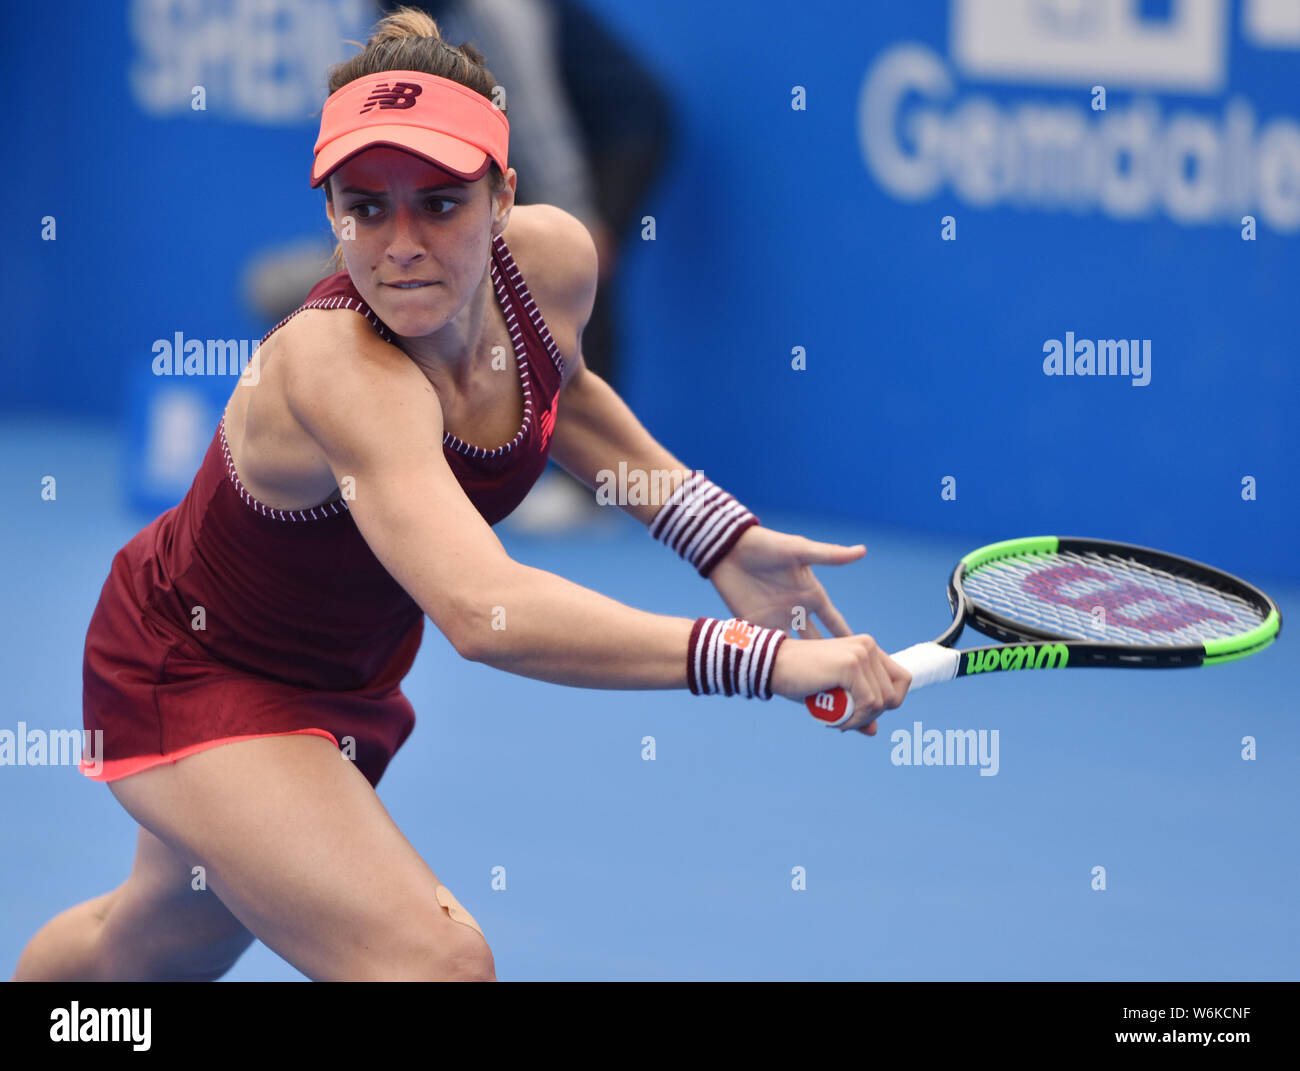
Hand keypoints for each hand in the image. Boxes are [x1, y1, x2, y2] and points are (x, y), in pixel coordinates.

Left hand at [708, 526, 907, 734]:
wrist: (727, 549)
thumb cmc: (765, 545)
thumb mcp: (798, 551)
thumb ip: (829, 555)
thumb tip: (862, 551)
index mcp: (812, 596)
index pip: (838, 625)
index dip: (852, 643)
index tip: (872, 662)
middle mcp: (798, 612)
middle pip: (822, 645)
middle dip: (836, 666)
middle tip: (851, 686)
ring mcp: (777, 620)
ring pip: (797, 653)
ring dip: (807, 671)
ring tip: (821, 692)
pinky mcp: (756, 625)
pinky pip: (771, 650)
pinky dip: (779, 666)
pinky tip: (787, 686)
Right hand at [769, 633, 910, 733]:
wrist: (772, 666)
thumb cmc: (799, 680)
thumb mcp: (831, 696)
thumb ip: (855, 709)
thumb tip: (874, 730)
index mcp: (867, 648)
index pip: (901, 680)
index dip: (888, 702)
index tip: (862, 712)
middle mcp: (868, 646)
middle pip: (893, 695)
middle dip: (870, 716)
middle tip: (842, 720)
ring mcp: (861, 653)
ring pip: (882, 702)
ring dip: (859, 720)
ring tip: (834, 719)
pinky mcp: (851, 665)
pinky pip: (869, 704)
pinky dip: (854, 719)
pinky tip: (834, 720)